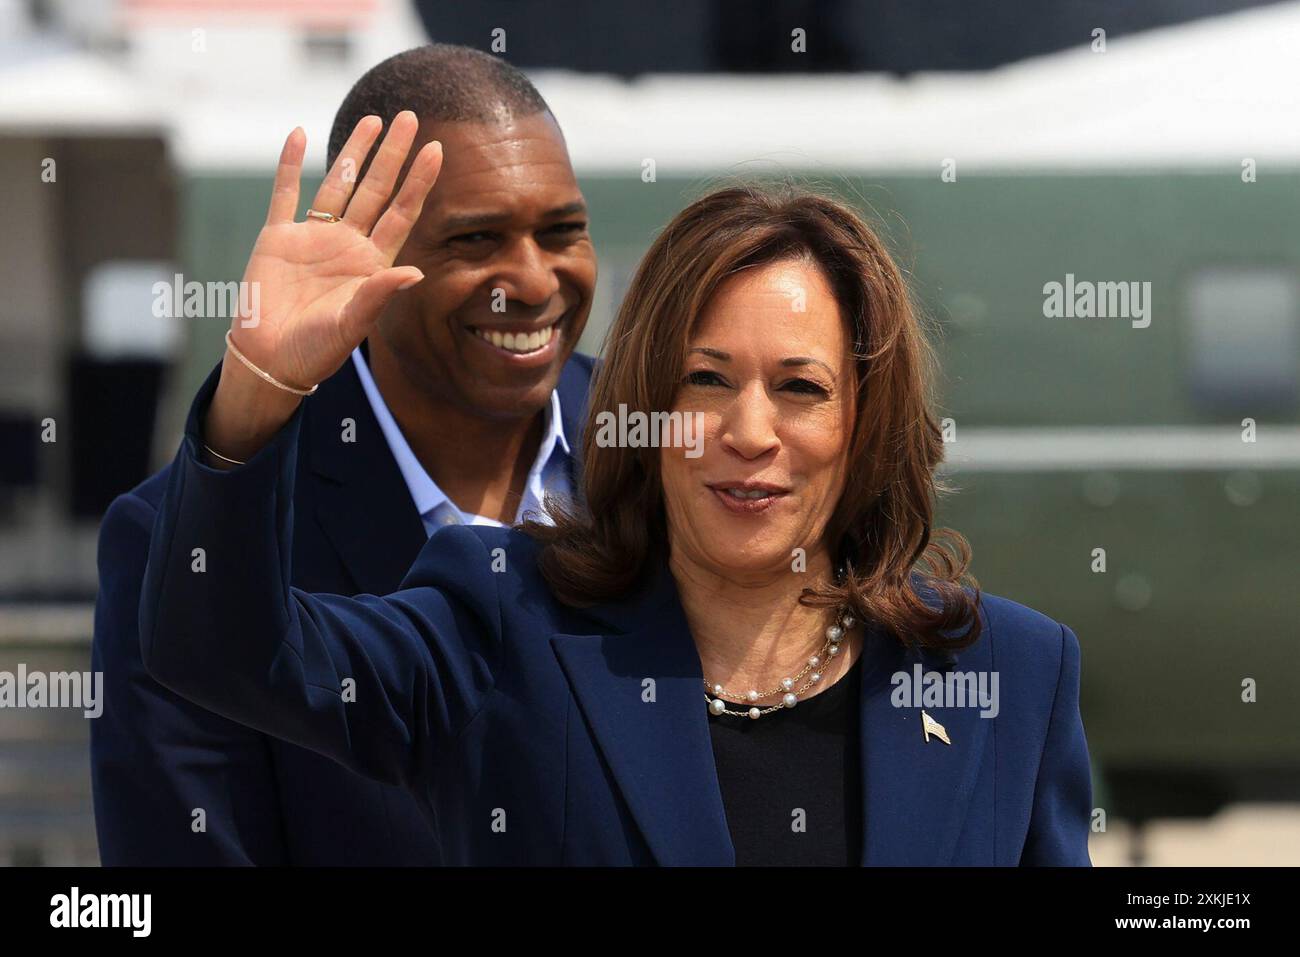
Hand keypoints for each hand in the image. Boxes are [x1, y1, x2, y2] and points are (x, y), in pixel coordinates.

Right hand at [205, 112, 441, 462]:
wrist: (271, 360)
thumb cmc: (316, 351)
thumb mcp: (353, 325)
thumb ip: (379, 294)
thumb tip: (416, 274)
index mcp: (371, 263)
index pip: (401, 213)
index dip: (419, 182)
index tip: (437, 151)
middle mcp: (347, 244)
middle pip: (375, 189)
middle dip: (394, 154)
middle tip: (411, 118)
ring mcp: (313, 237)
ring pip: (337, 184)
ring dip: (353, 152)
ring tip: (373, 119)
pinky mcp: (278, 238)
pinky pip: (286, 193)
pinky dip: (290, 164)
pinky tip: (298, 134)